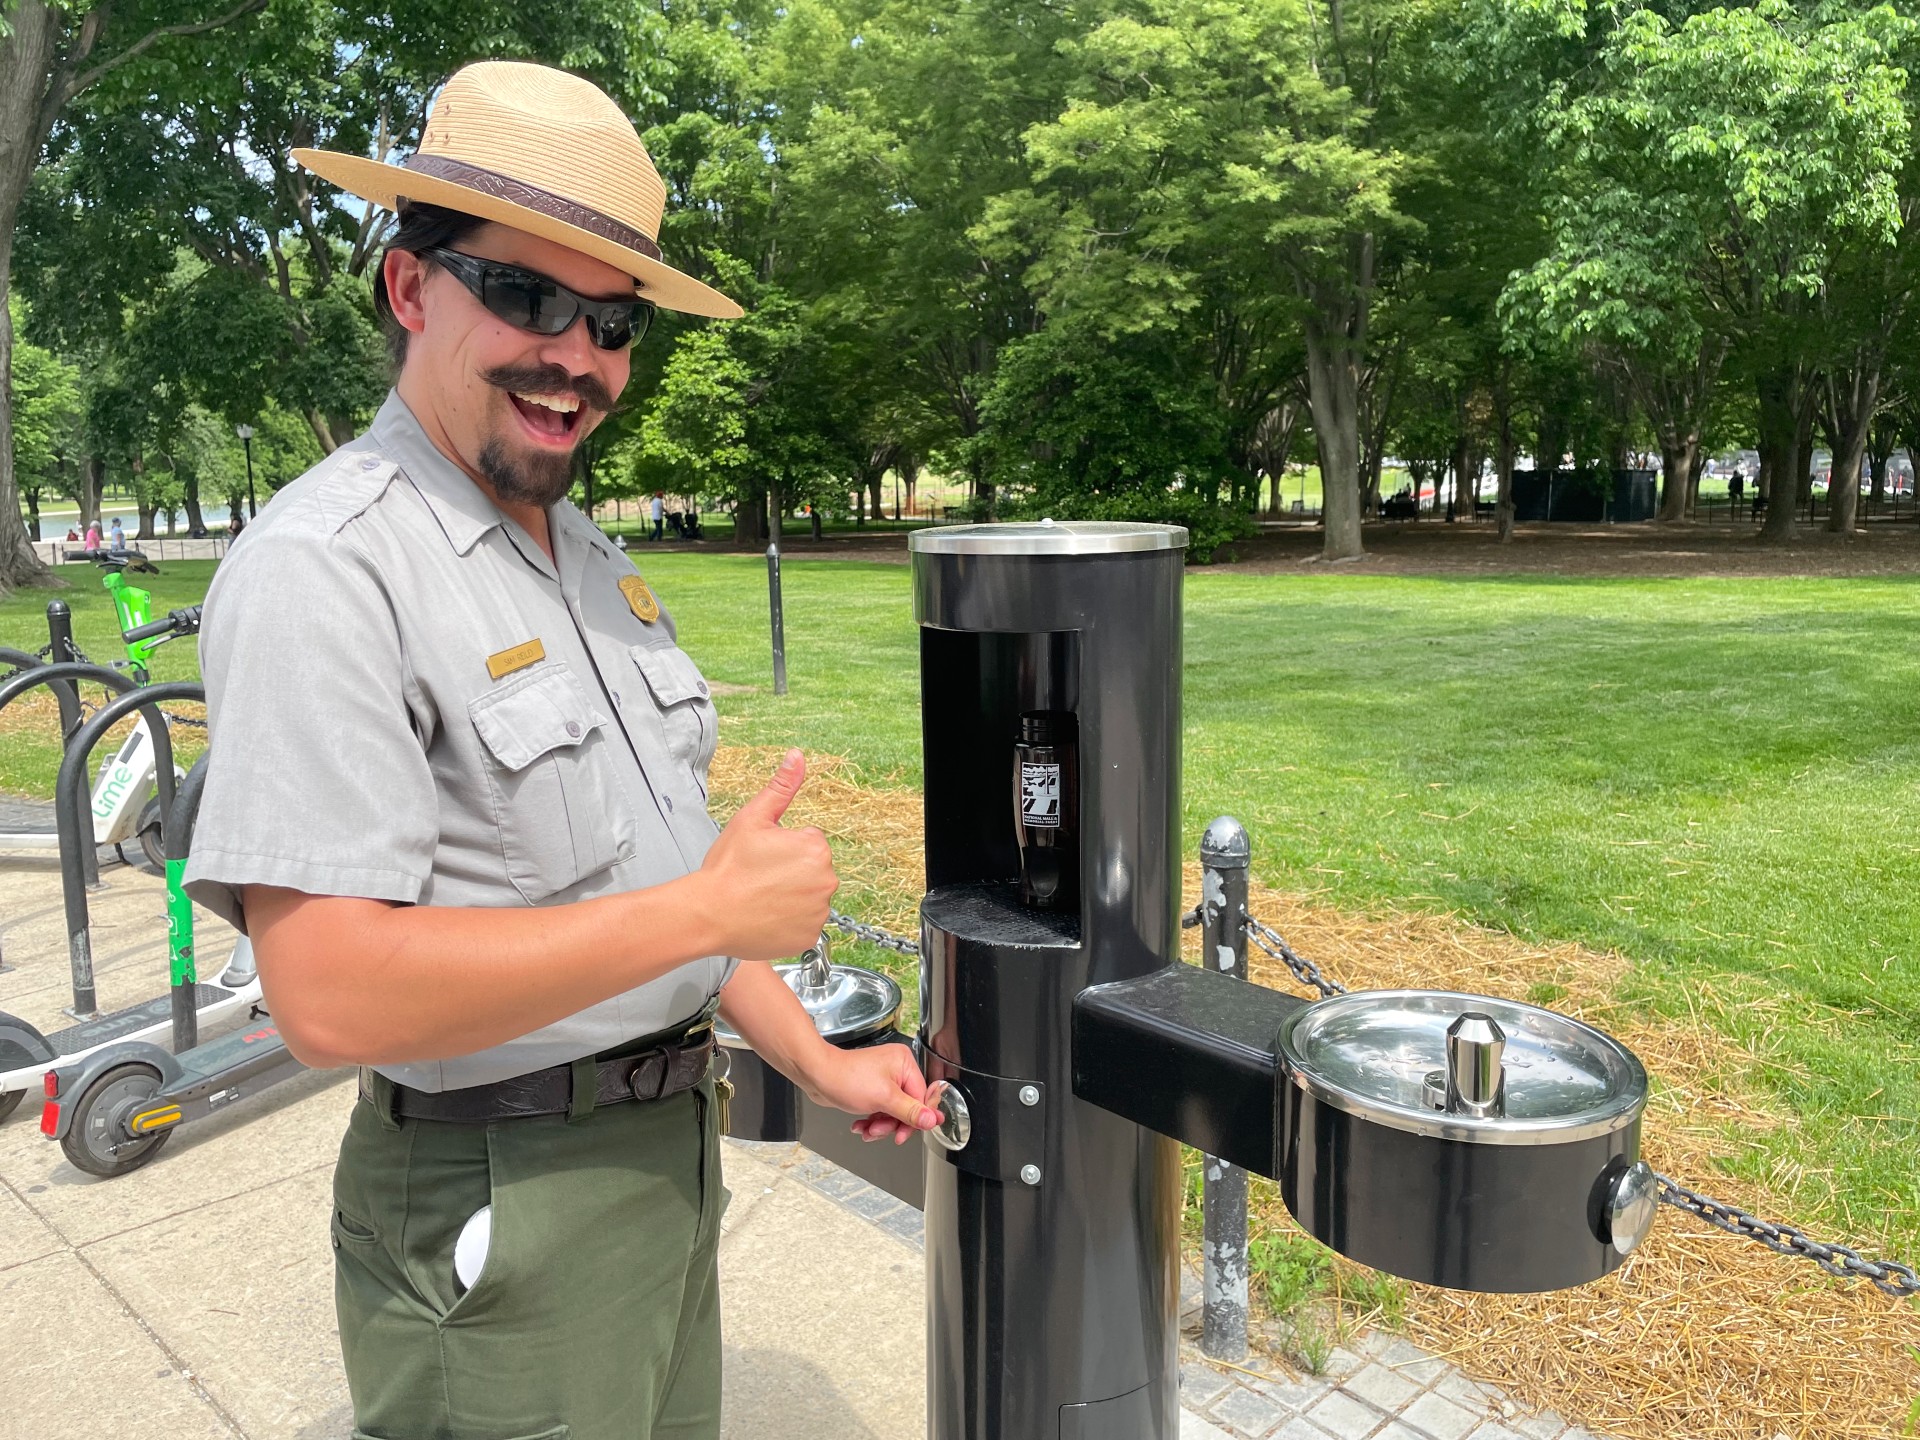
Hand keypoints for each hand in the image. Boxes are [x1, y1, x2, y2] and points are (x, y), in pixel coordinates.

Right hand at [695, 749, 837, 961]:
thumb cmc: (727, 867)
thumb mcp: (752, 818)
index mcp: (816, 848)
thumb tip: (798, 755)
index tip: (761, 858)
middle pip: (811, 870)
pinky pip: (804, 924)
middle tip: (759, 878)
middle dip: (790, 872)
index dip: (783, 848)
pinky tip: (766, 917)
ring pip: (808, 897)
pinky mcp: (809, 936)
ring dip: (791, 897)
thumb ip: (782, 786)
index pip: (808, 842)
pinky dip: (789, 922)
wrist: (708, 914)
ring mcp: (819, 912)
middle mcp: (826, 881)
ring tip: (761, 898)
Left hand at [805, 1042, 939, 1144]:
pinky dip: (872, 1120)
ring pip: (893, 1112)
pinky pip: (881, 1110)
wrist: (817, 1076)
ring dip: (880, 1125)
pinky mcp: (873, 1088)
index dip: (913, 1119)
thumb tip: (932, 1119)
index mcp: (905, 1064)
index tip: (904, 1134)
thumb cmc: (845, 1078)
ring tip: (867, 1129)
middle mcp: (897, 1069)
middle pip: (907, 1107)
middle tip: (879, 1130)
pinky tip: (861, 1125)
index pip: (921, 1098)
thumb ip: (910, 1111)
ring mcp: (884, 1079)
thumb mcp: (884, 1098)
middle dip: (892, 1123)